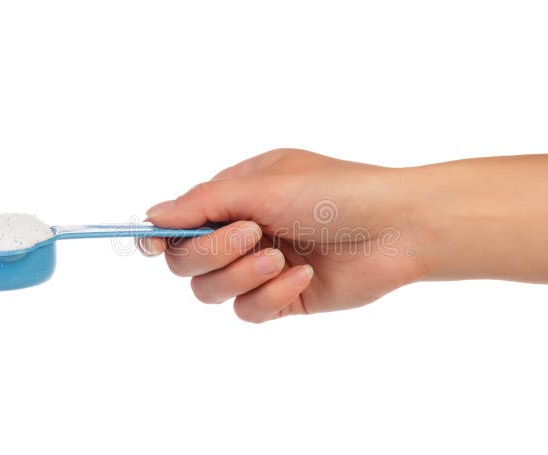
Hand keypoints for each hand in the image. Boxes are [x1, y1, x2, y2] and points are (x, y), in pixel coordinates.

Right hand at [140, 149, 423, 322]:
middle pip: (186, 261)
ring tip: (278, 258)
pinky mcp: (283, 298)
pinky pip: (249, 311)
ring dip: (241, 275)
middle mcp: (243, 231)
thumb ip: (203, 204)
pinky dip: (271, 296)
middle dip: (212, 251)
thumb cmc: (335, 192)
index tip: (152, 245)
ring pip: (211, 291)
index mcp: (235, 196)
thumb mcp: (264, 187)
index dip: (161, 235)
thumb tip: (150, 217)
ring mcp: (261, 267)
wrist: (398, 227)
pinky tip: (304, 277)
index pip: (179, 221)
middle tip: (251, 235)